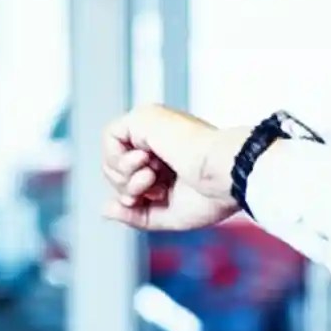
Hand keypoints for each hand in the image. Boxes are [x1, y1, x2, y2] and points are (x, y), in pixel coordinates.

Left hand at [101, 104, 250, 230]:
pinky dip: (119, 159)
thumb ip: (136, 214)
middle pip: (117, 170)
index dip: (133, 195)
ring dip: (125, 177)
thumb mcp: (168, 214)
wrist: (226, 174)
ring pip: (112, 156)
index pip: (133, 180)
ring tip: (152, 177)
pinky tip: (143, 162)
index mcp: (171, 160)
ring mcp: (152, 126)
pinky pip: (110, 136)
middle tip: (153, 189)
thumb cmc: (212, 195)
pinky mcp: (144, 117)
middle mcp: (160, 140)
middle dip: (127, 188)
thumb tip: (105, 209)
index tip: (154, 198)